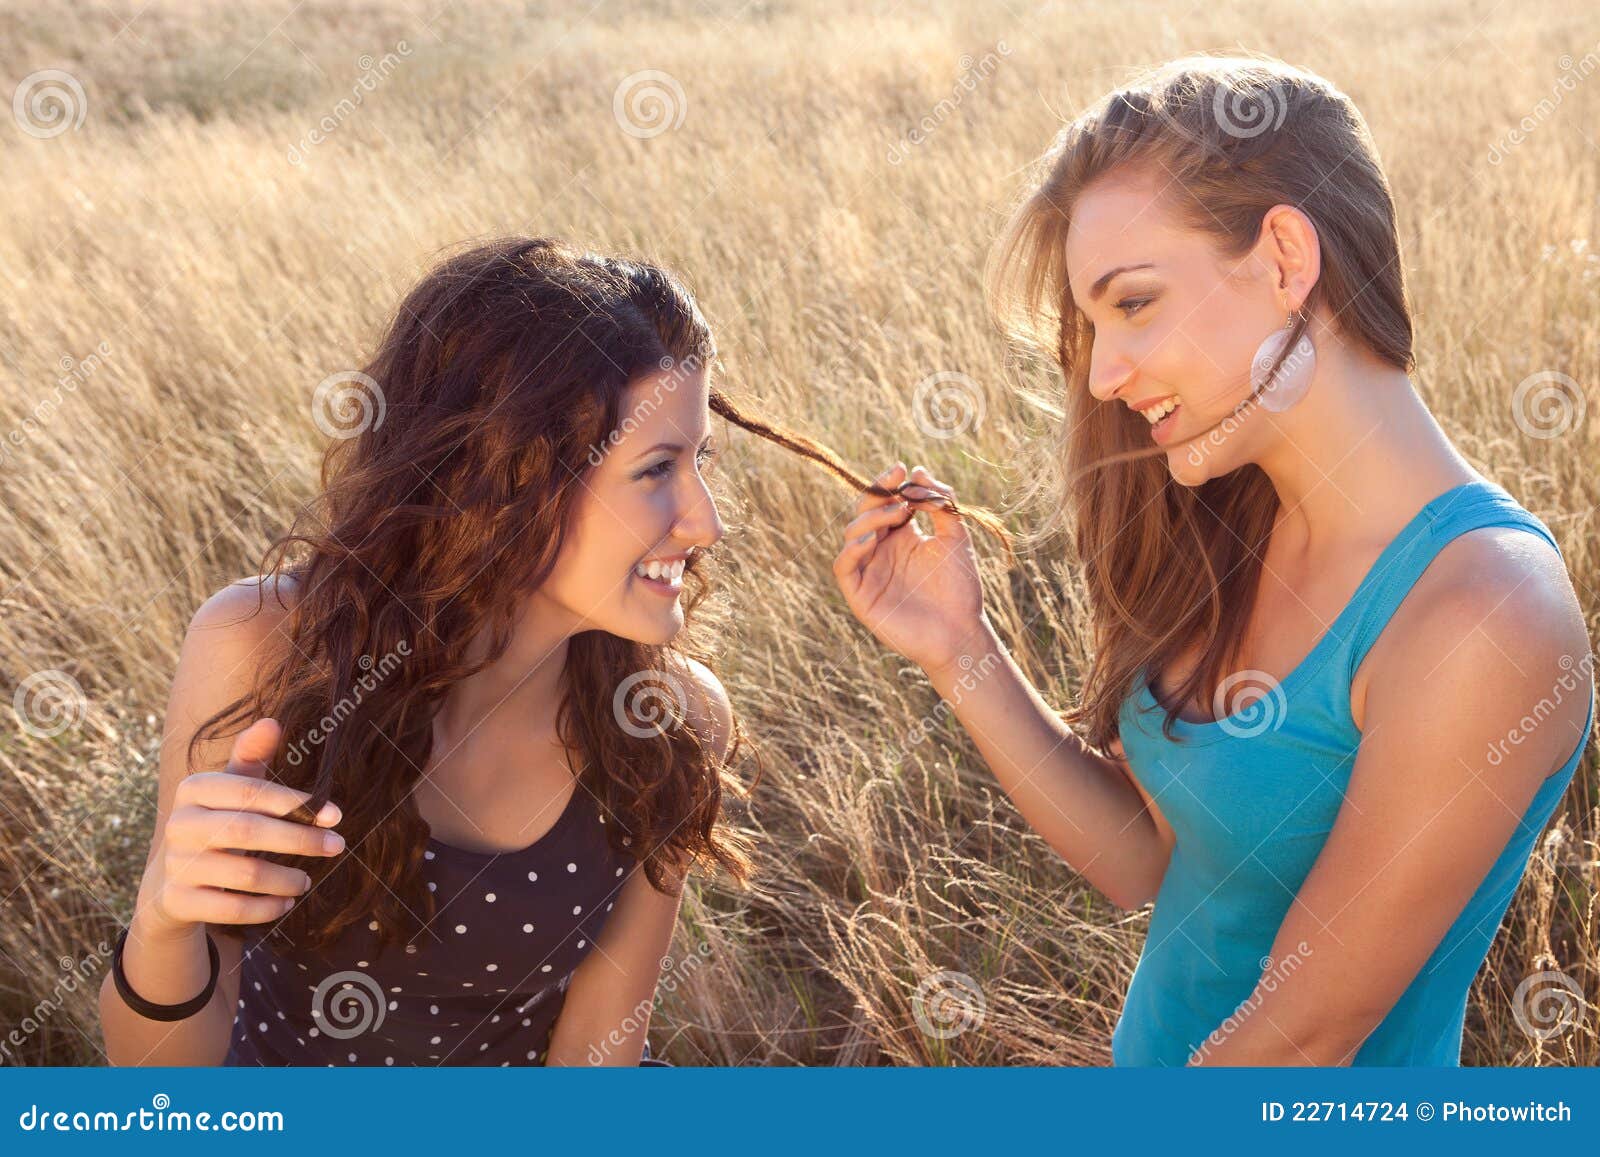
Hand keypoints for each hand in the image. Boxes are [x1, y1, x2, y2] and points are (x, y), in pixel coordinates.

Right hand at [136, 718, 343, 937]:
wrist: (170, 880)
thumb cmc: (216, 821)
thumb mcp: (231, 788)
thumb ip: (252, 757)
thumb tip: (272, 721)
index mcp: (194, 789)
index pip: (251, 791)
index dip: (295, 802)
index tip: (336, 815)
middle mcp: (180, 825)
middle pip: (249, 832)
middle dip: (301, 840)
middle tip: (337, 846)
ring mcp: (175, 865)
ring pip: (244, 874)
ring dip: (286, 880)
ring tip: (307, 881)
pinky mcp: (177, 901)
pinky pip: (230, 909)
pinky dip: (265, 909)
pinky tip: (285, 904)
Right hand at [832, 463, 986, 673]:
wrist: (961, 632)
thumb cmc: (961, 588)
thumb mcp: (956, 537)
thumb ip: (941, 504)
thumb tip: (919, 471)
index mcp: (901, 537)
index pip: (884, 502)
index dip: (887, 484)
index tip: (901, 469)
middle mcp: (881, 551)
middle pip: (865, 513)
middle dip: (877, 495)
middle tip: (897, 485)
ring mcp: (869, 572)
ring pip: (852, 534)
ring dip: (871, 518)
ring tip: (898, 514)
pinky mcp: (860, 595)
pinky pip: (844, 566)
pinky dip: (852, 549)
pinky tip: (872, 539)